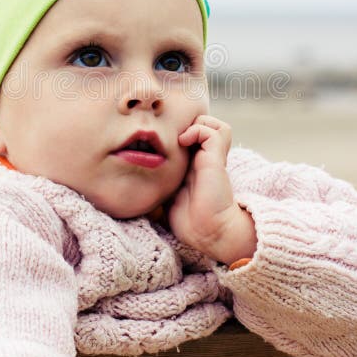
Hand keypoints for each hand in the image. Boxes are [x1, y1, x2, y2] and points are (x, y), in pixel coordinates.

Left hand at [168, 115, 256, 264]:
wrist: (206, 231)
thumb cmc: (187, 220)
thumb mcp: (168, 193)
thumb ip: (162, 180)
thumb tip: (140, 175)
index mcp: (196, 164)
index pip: (191, 136)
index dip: (179, 132)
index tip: (162, 140)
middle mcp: (206, 158)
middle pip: (205, 126)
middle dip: (187, 125)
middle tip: (172, 137)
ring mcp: (212, 158)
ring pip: (214, 124)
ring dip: (197, 125)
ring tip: (182, 139)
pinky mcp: (216, 159)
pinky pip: (213, 131)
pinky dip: (197, 130)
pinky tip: (184, 142)